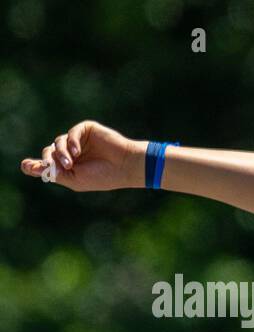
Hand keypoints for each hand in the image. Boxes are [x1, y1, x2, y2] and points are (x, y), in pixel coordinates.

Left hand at [20, 121, 144, 191]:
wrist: (126, 166)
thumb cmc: (104, 177)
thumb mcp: (74, 179)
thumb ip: (53, 173)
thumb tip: (28, 167)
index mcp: (71, 167)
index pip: (47, 163)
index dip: (36, 164)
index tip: (26, 165)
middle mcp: (73, 153)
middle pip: (49, 151)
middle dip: (48, 159)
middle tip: (54, 166)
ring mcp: (79, 141)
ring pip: (58, 142)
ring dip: (60, 153)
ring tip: (70, 163)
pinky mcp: (86, 130)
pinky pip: (71, 133)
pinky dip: (71, 142)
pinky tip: (76, 152)